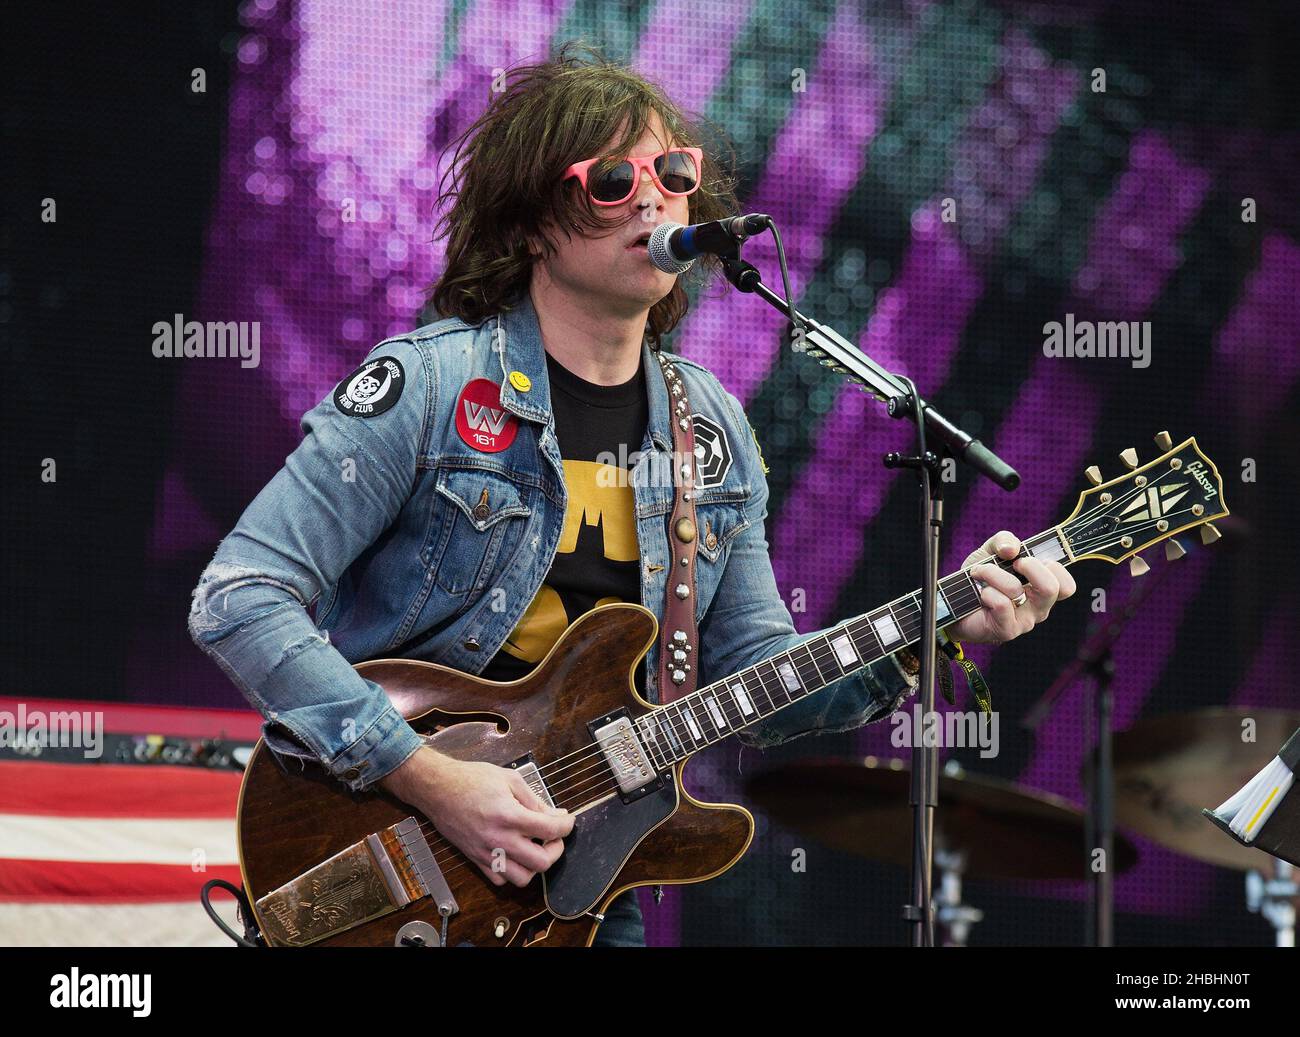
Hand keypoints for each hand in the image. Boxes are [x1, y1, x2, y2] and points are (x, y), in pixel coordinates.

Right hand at [380, 747, 573, 887]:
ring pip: (521, 879)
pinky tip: (514, 854)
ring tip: (534, 848)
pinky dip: (511, 872)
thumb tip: (555, 815)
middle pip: (541, 862)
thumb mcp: (510, 779)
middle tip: (553, 837)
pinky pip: (499, 880)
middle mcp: (499, 839)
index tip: (567, 821)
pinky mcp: (475, 859)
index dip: (566, 826)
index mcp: (510, 816)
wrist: (438, 788)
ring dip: (534, 866)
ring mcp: (486, 853)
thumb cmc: (471, 779)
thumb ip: (535, 800)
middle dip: (556, 850)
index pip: (550, 830)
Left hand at [946, 531, 1075, 643]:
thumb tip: (1012, 549)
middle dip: (1029, 567)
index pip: (1066, 584)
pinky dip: (986, 592)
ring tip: (979, 573)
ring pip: (1016, 590)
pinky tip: (980, 594)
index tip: (1027, 558)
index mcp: (1042, 589)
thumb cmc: (980, 578)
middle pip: (1052, 588)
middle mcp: (1039, 607)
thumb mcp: (991, 551)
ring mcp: (1025, 621)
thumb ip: (1005, 540)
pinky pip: (1001, 604)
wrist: (954, 603)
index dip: (1052, 567)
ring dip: (992, 573)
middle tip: (1012, 563)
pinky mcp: (1008, 630)